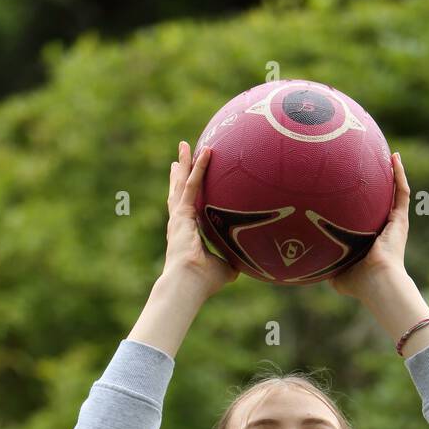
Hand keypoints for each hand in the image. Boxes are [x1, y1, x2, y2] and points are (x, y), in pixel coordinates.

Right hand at [161, 141, 238, 299]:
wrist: (189, 283)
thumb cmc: (204, 282)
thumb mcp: (225, 268)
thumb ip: (234, 258)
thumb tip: (249, 258)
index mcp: (187, 234)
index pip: (185, 208)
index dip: (184, 194)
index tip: (182, 181)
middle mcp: (180, 222)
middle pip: (179, 191)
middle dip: (179, 172)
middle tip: (179, 156)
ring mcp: (180, 216)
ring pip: (183, 183)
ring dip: (185, 163)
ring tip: (184, 145)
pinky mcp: (183, 213)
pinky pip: (193, 184)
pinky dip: (199, 167)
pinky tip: (207, 152)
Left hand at [326, 152, 409, 301]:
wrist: (376, 282)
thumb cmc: (357, 282)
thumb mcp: (336, 272)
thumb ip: (325, 264)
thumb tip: (307, 263)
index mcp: (371, 240)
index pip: (368, 218)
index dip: (363, 205)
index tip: (352, 191)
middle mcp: (384, 229)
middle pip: (383, 202)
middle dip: (380, 185)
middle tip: (371, 167)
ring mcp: (395, 223)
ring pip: (396, 193)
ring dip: (393, 174)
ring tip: (389, 155)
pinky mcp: (401, 220)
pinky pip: (402, 191)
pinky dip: (399, 174)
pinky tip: (394, 158)